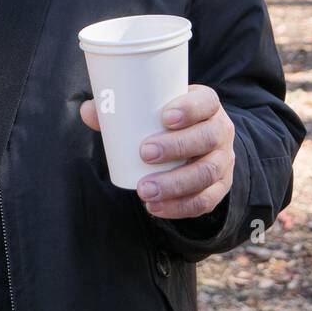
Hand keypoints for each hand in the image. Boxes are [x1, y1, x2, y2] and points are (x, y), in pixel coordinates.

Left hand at [80, 84, 234, 218]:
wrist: (201, 143)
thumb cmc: (169, 122)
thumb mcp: (155, 110)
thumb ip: (121, 110)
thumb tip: (88, 111)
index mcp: (206, 105)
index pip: (206, 102)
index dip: (190, 109)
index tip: (165, 117)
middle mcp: (220, 130)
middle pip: (207, 138)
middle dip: (177, 147)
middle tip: (145, 153)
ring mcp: (223, 160)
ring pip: (207, 173)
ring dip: (176, 183)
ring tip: (145, 189)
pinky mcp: (220, 187)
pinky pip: (205, 201)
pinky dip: (180, 207)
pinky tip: (156, 208)